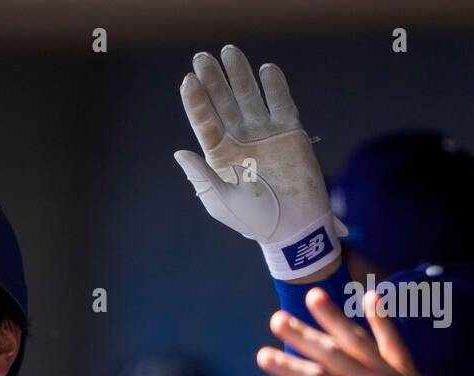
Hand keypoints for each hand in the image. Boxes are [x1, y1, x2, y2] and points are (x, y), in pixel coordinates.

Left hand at [174, 46, 344, 279]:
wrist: (293, 226)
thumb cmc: (254, 220)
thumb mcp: (220, 202)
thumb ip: (201, 176)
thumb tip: (180, 152)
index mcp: (220, 156)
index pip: (204, 122)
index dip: (195, 102)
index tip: (187, 80)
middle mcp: (240, 140)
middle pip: (223, 103)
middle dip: (213, 81)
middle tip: (202, 58)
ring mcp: (264, 133)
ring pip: (249, 97)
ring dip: (240, 76)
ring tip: (230, 52)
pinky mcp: (289, 132)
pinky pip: (281, 103)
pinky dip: (275, 86)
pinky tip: (265, 70)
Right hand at [256, 288, 473, 375]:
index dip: (288, 367)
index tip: (263, 355)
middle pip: (333, 353)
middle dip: (303, 335)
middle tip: (278, 318)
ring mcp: (393, 374)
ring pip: (358, 340)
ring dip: (335, 317)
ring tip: (315, 295)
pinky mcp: (408, 372)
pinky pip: (392, 340)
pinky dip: (382, 320)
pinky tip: (372, 298)